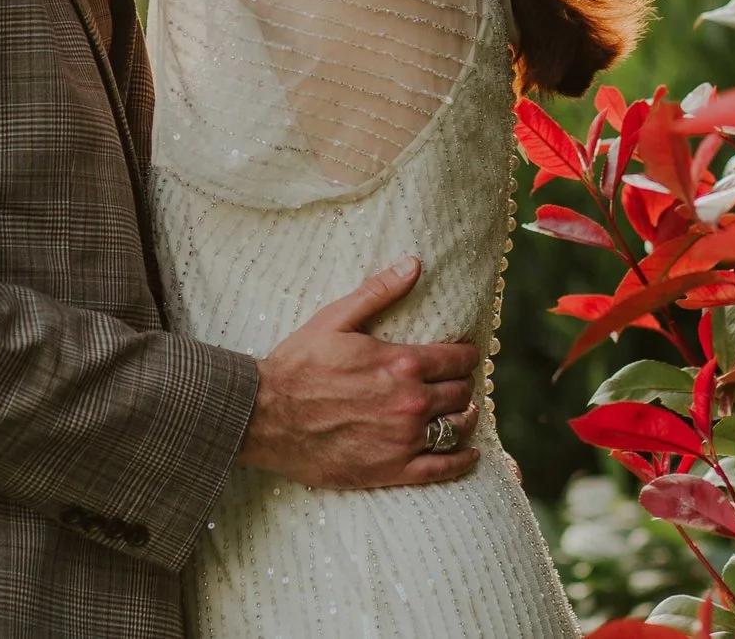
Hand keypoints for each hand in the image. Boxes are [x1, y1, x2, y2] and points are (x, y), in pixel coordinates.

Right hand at [236, 255, 482, 489]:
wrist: (265, 416)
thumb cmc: (298, 365)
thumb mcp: (336, 319)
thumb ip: (379, 291)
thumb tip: (413, 264)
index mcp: (402, 362)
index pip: (458, 359)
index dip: (465, 355)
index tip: (463, 355)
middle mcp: (410, 402)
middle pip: (460, 392)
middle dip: (462, 384)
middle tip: (455, 382)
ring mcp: (404, 439)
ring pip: (458, 428)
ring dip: (465, 417)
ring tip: (462, 412)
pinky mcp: (392, 470)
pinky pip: (443, 469)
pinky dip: (462, 461)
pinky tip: (469, 455)